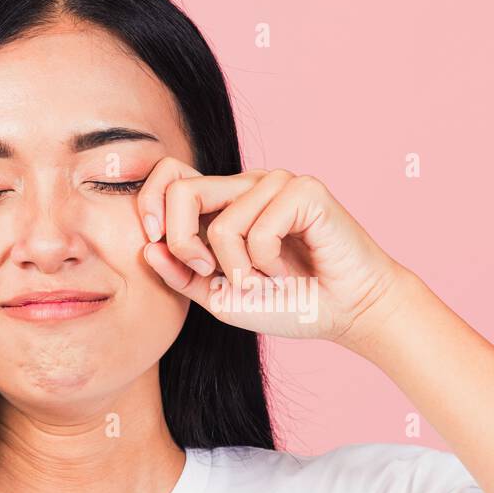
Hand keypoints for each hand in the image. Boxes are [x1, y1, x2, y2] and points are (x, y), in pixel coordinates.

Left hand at [137, 158, 410, 346]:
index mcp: (226, 202)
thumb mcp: (221, 297)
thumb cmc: (291, 304)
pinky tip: (289, 271)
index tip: (155, 247)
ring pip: (222, 222)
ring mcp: (277, 183)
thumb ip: (182, 274)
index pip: (170, 178)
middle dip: (182, 242)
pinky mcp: (304, 191)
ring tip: (267, 279)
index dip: (149, 208)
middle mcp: (249, 185)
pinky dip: (267, 263)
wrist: (347, 314)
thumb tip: (146, 246)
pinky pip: (259, 229)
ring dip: (238, 268)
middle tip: (209, 273)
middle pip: (182, 189)